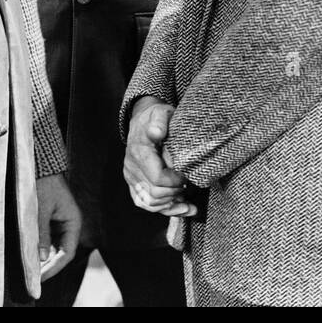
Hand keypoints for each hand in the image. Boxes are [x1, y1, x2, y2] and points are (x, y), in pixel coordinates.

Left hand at [35, 173, 81, 280]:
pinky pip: (49, 241)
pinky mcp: (53, 222)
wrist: (42, 167)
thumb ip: (42, 234)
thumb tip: (41, 258)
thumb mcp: (41, 211)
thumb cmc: (44, 185)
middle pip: (62, 253)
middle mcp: (70, 225)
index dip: (54, 267)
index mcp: (73, 222)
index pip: (67, 253)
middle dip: (49, 266)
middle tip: (34, 277)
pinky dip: (42, 250)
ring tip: (32, 270)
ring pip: (55, 248)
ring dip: (45, 259)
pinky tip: (32, 257)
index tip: (40, 277)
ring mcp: (61, 224)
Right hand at [124, 97, 196, 217]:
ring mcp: (131, 178)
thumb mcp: (161, 113)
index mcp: (139, 153)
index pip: (158, 178)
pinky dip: (165, 209)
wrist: (142, 121)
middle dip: (176, 192)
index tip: (188, 174)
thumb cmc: (156, 117)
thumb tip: (157, 133)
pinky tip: (183, 209)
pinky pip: (146, 204)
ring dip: (172, 205)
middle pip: (156, 194)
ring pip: (150, 203)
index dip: (176, 181)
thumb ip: (160, 122)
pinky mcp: (134, 184)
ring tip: (189, 202)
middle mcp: (132, 168)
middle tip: (190, 184)